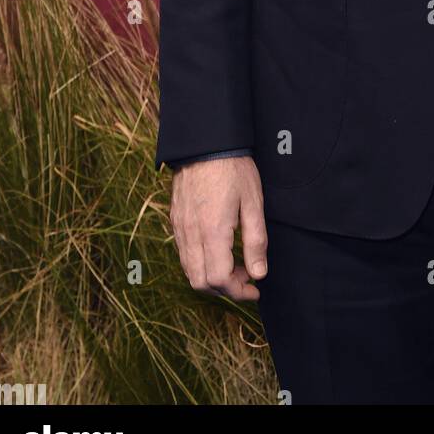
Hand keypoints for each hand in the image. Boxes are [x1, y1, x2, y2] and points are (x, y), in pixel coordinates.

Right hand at [169, 155, 267, 300]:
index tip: (255, 289)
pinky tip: (219, 249)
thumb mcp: (253, 202)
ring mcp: (179, 227)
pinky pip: (183, 253)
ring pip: (189, 270)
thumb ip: (256, 241)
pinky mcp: (175, 219)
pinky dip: (200, 262)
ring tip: (235, 264)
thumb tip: (259, 274)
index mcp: (212, 231)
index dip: (238, 291)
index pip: (219, 279)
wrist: (205, 141)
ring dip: (211, 277)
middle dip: (224, 289)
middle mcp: (190, 234)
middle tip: (247, 278)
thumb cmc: (233, 169)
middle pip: (200, 282)